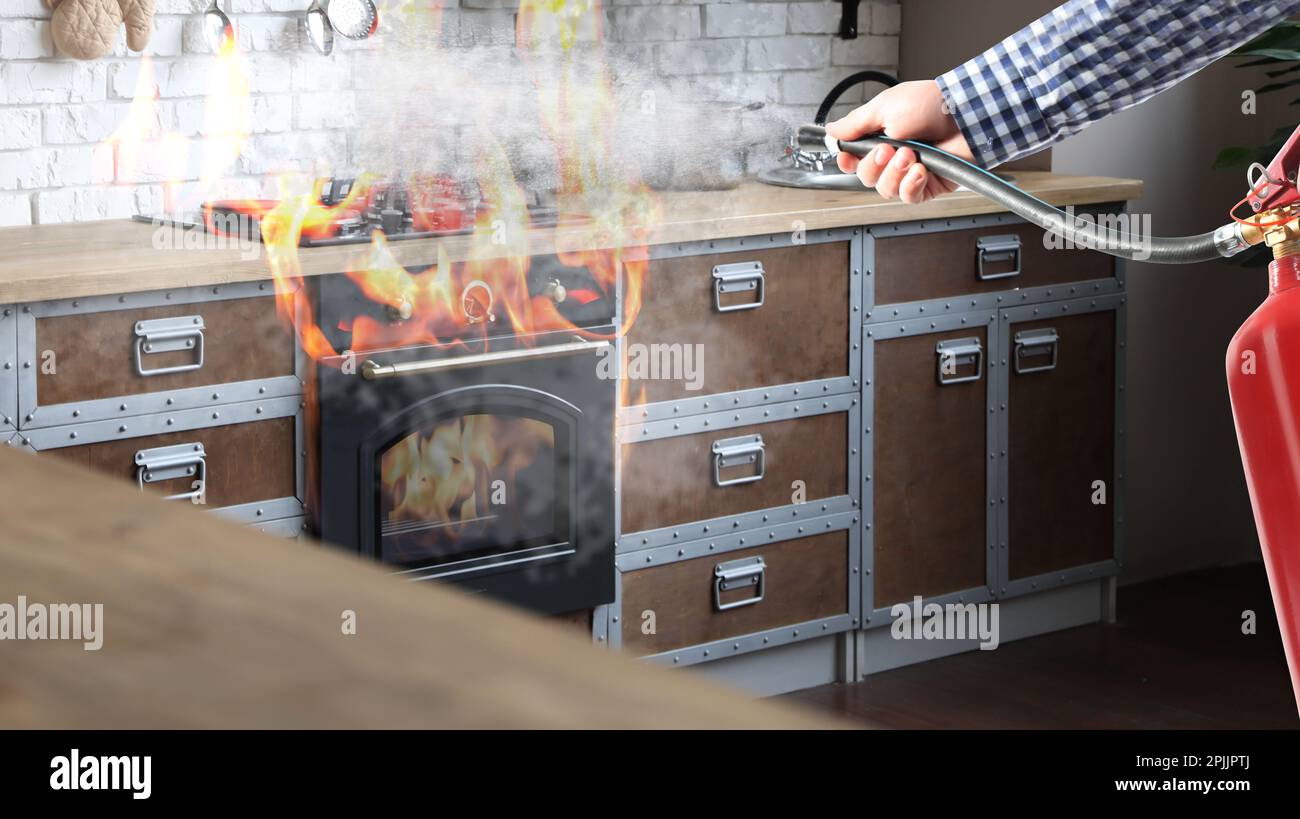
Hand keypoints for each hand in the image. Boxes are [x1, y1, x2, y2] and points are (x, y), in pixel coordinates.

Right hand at [826, 80, 973, 203]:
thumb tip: (832, 130)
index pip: (854, 160)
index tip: (846, 157)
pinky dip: (911, 185)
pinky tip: (920, 170)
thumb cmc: (930, 104)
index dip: (847, 162)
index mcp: (880, 138)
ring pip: (886, 190)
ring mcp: (911, 172)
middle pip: (866, 178)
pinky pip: (909, 197)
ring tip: (910, 155)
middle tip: (889, 150)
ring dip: (895, 173)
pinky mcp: (929, 185)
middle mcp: (894, 157)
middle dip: (875, 165)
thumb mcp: (884, 108)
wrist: (965, 113)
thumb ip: (855, 123)